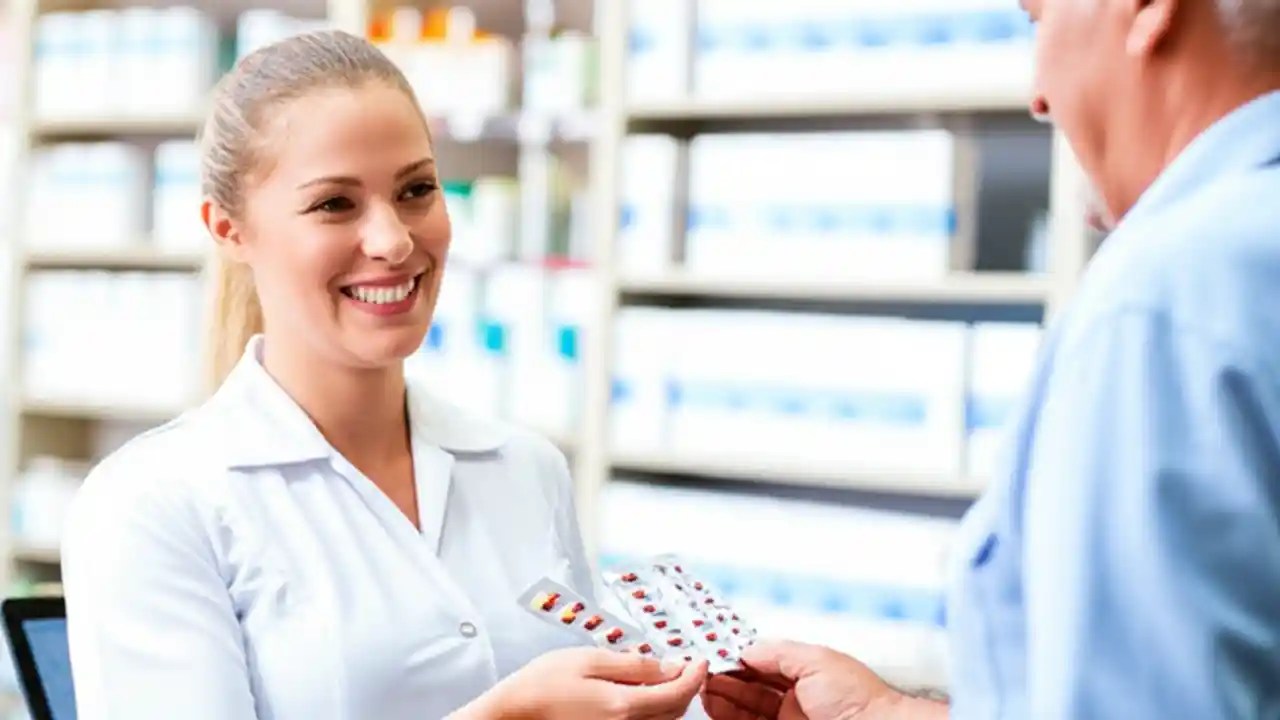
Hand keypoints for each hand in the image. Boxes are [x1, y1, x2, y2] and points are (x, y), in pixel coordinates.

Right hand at [454, 646, 707, 719]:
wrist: (510, 717)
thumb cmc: (541, 684)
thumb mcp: (588, 660)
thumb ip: (633, 665)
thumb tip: (671, 666)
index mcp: (623, 706)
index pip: (678, 693)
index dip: (695, 675)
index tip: (701, 660)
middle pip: (674, 713)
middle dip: (686, 688)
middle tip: (686, 666)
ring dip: (670, 703)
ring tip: (664, 679)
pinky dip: (652, 714)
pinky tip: (642, 697)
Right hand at [702, 640, 935, 719]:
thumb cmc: (862, 701)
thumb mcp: (816, 661)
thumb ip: (779, 652)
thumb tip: (748, 648)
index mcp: (807, 676)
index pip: (763, 665)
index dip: (738, 660)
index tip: (716, 657)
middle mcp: (797, 700)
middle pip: (750, 689)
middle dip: (725, 680)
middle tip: (702, 674)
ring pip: (746, 710)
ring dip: (722, 699)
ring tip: (703, 690)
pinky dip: (729, 716)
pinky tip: (716, 708)